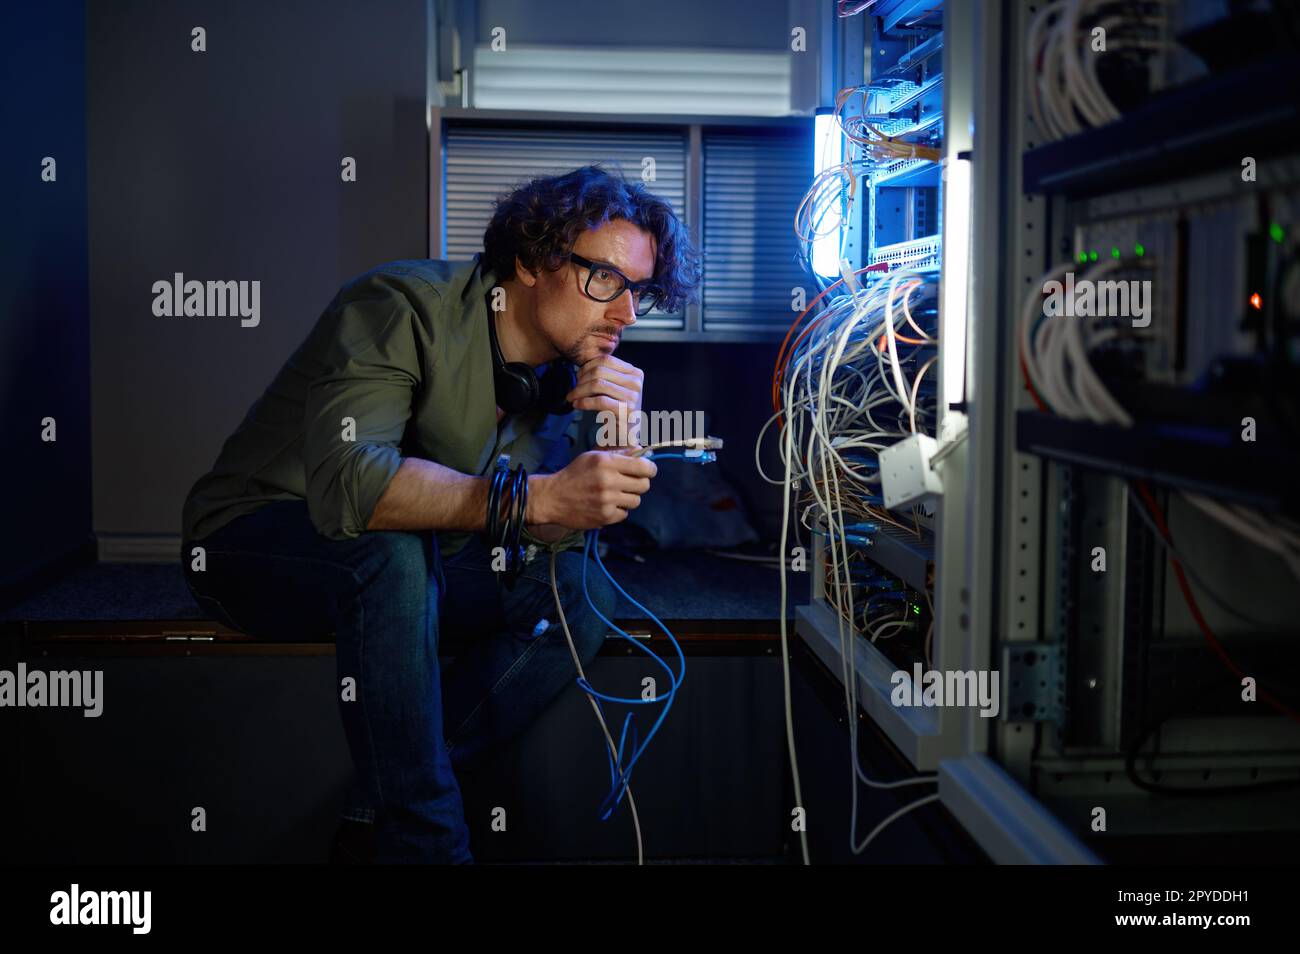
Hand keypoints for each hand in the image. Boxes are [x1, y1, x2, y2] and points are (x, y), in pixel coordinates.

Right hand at [528, 451, 656, 528]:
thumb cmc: (574, 474)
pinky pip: (624, 513)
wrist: (552, 498)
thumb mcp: (593, 457)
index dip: (650, 469)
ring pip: (636, 501)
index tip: (647, 470)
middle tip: (629, 483)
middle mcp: (608, 481)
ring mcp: (607, 500)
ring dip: (628, 498)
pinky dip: (618, 510)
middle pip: (644, 485)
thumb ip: (618, 454)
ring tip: (615, 495)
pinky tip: (605, 505)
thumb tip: (640, 450)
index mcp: (606, 462)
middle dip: (639, 483)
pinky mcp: (605, 517)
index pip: (643, 466)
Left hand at [567, 355, 644, 449]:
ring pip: (597, 384)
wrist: (624, 436)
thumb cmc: (616, 410)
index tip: (578, 377)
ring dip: (579, 390)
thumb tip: (581, 368)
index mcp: (635, 373)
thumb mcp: (614, 388)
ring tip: (572, 397)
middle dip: (581, 379)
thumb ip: (604, 375)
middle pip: (600, 371)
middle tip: (573, 389)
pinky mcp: (625, 411)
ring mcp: (632, 398)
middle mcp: (636, 383)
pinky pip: (599, 401)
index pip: (606, 360)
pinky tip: (577, 404)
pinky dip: (584, 402)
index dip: (587, 366)